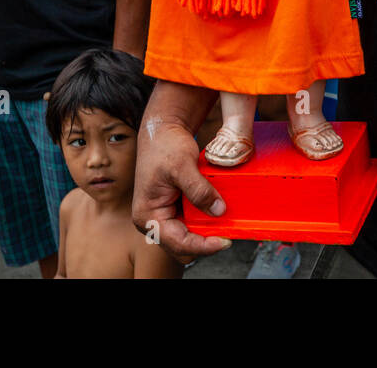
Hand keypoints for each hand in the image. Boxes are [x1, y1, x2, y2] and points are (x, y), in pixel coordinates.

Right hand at [132, 119, 231, 257]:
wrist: (163, 131)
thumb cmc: (165, 145)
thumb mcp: (183, 166)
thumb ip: (199, 190)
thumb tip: (219, 211)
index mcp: (147, 215)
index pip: (177, 242)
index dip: (203, 245)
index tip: (225, 241)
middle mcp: (153, 220)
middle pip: (182, 246)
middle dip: (205, 242)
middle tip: (229, 234)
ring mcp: (164, 216)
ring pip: (188, 237)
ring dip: (206, 232)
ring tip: (227, 224)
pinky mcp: (175, 209)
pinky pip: (192, 223)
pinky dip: (206, 221)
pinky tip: (219, 213)